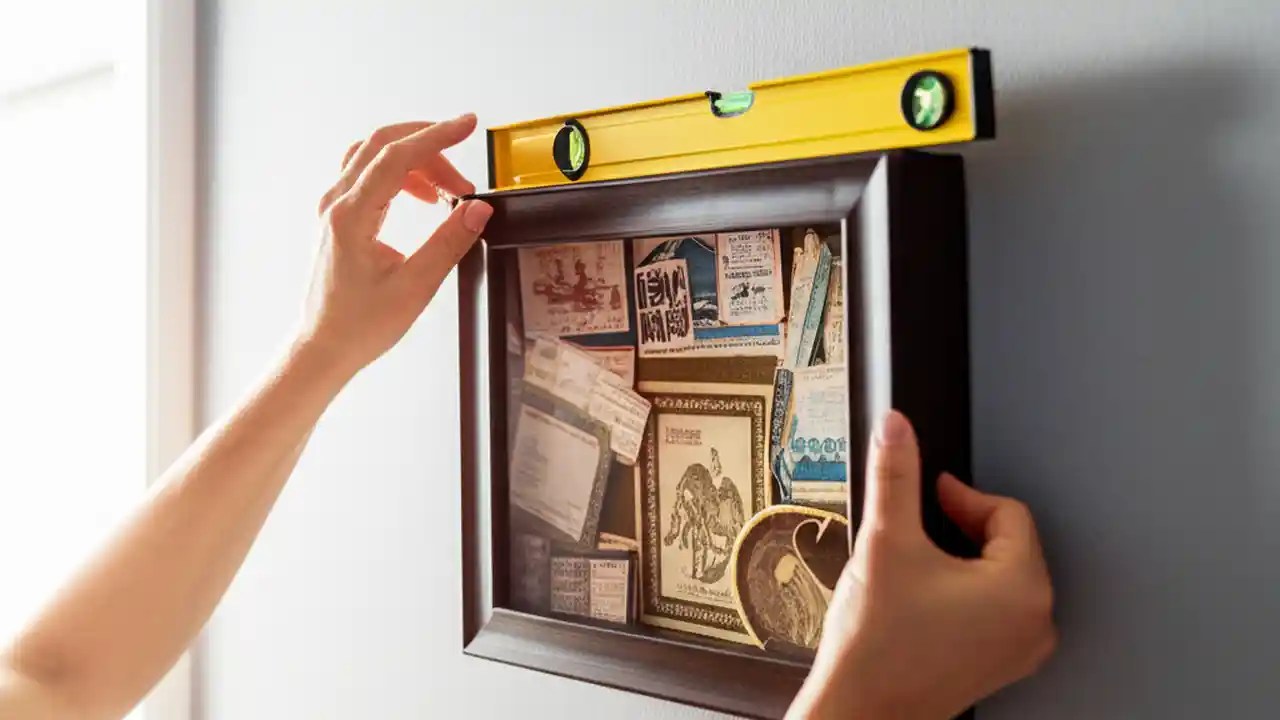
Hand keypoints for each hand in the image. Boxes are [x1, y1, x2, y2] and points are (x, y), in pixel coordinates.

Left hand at [300, 115, 492, 374]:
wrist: (324, 346)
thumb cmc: (359, 325)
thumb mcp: (415, 287)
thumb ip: (449, 242)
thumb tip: (477, 210)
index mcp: (351, 217)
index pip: (396, 156)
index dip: (436, 137)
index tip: (467, 125)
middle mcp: (336, 205)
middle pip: (383, 146)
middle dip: (430, 148)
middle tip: (464, 173)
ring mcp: (333, 209)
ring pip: (374, 157)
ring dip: (415, 161)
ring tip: (447, 191)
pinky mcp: (338, 217)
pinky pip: (368, 175)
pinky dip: (400, 174)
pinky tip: (423, 196)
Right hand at [790, 410, 1056, 719]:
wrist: (859, 709)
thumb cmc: (876, 647)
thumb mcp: (885, 541)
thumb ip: (894, 475)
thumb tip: (896, 428)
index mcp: (1021, 588)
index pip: (1007, 512)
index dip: (962, 496)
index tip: (931, 496)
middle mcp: (1033, 622)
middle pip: (1008, 543)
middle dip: (962, 528)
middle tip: (918, 532)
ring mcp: (1019, 648)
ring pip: (999, 574)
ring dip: (962, 559)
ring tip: (916, 569)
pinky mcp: (998, 664)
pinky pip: (994, 609)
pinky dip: (964, 593)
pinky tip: (922, 601)